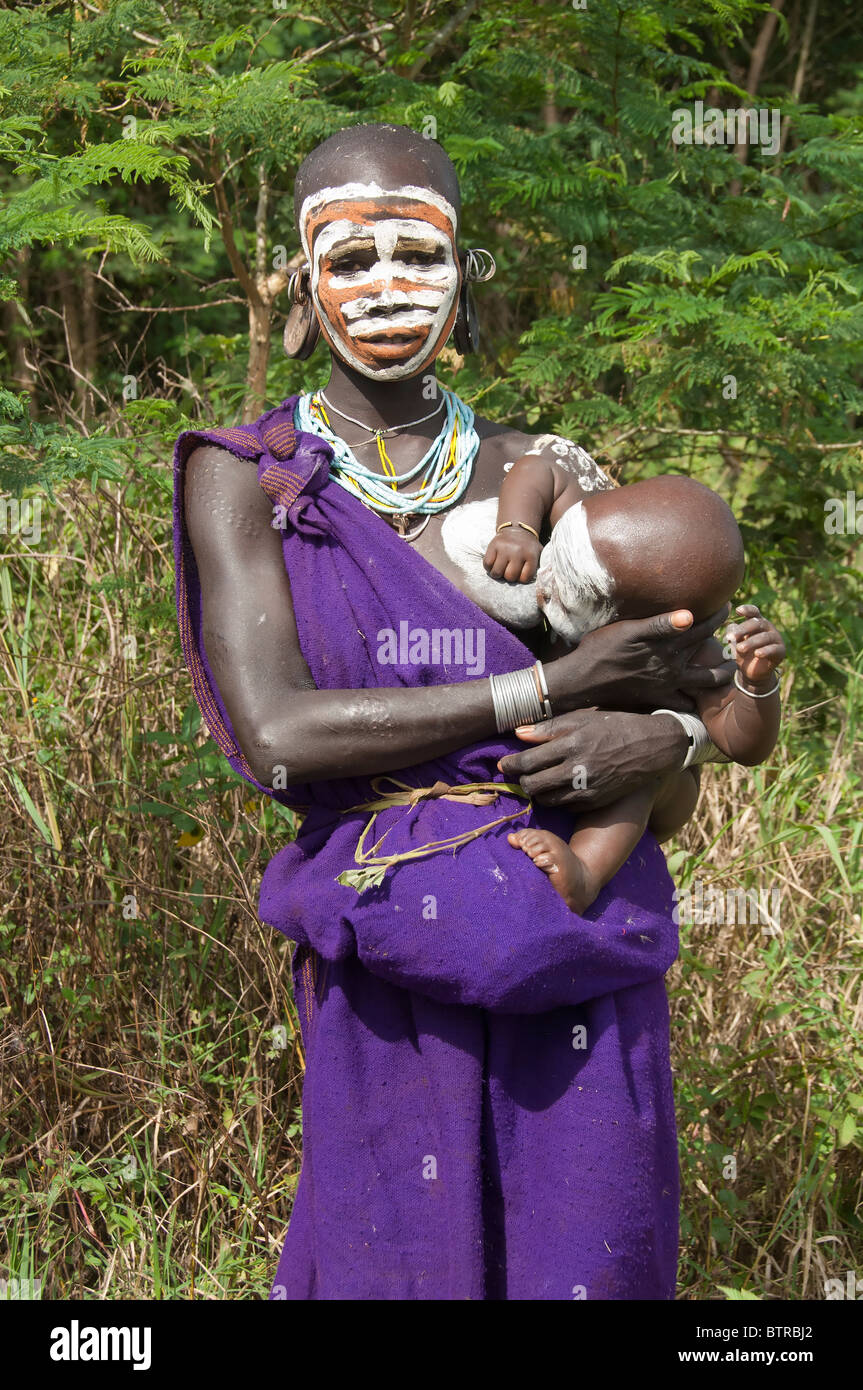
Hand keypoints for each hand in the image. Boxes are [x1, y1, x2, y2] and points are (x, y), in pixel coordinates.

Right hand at [483, 527, 541, 582]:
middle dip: (509, 577)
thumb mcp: (539, 553)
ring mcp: (504, 548)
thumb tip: (545, 581)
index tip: (521, 573)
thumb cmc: (528, 546)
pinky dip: (489, 567)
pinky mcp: (493, 545)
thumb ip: (542, 565)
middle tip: (509, 571)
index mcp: (531, 555)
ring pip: (496, 572)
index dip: (521, 578)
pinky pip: (487, 564)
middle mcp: (517, 551)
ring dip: (497, 574)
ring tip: (500, 569)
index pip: (524, 578)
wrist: (517, 528)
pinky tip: (494, 563)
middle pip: (510, 576)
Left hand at [497, 708, 689, 809]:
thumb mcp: (583, 718)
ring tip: (537, 781)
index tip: (504, 764)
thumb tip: (518, 734)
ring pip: (548, 799)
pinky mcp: (597, 801)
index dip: (511, 765)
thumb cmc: (615, 726)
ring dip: (537, 792)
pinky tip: (559, 788)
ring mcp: (588, 788)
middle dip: (521, 781)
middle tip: (518, 775)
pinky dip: (557, 799)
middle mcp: (578, 769)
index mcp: (572, 744)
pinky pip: (566, 806)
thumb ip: (548, 728)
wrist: (653, 747)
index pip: (529, 761)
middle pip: (534, 785)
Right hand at [547, 605, 733, 713]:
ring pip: (702, 681)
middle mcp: (671, 667)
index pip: (700, 628)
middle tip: (738, 636)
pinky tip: (699, 695)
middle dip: (725, 644)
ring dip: (719, 674)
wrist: (583, 680)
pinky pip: (682, 701)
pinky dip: (694, 699)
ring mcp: (665, 684)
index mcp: (666, 646)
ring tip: (731, 670)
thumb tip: (691, 616)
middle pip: (706, 653)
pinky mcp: (656, 696)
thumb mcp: (628, 631)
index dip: (717, 616)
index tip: (730, 604)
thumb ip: (660, 624)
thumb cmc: (601, 649)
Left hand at [727, 603, 784, 685]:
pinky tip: (757, 654)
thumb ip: (733, 634)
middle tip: (731, 637)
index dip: (747, 610)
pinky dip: (765, 651)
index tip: (738, 611)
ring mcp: (776, 638)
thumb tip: (730, 625)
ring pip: (764, 637)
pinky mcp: (781, 651)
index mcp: (757, 623)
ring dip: (751, 642)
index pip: (754, 613)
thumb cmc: (743, 653)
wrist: (752, 672)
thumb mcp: (735, 643)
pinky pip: (774, 649)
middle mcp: (768, 628)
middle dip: (743, 629)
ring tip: (739, 649)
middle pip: (758, 623)